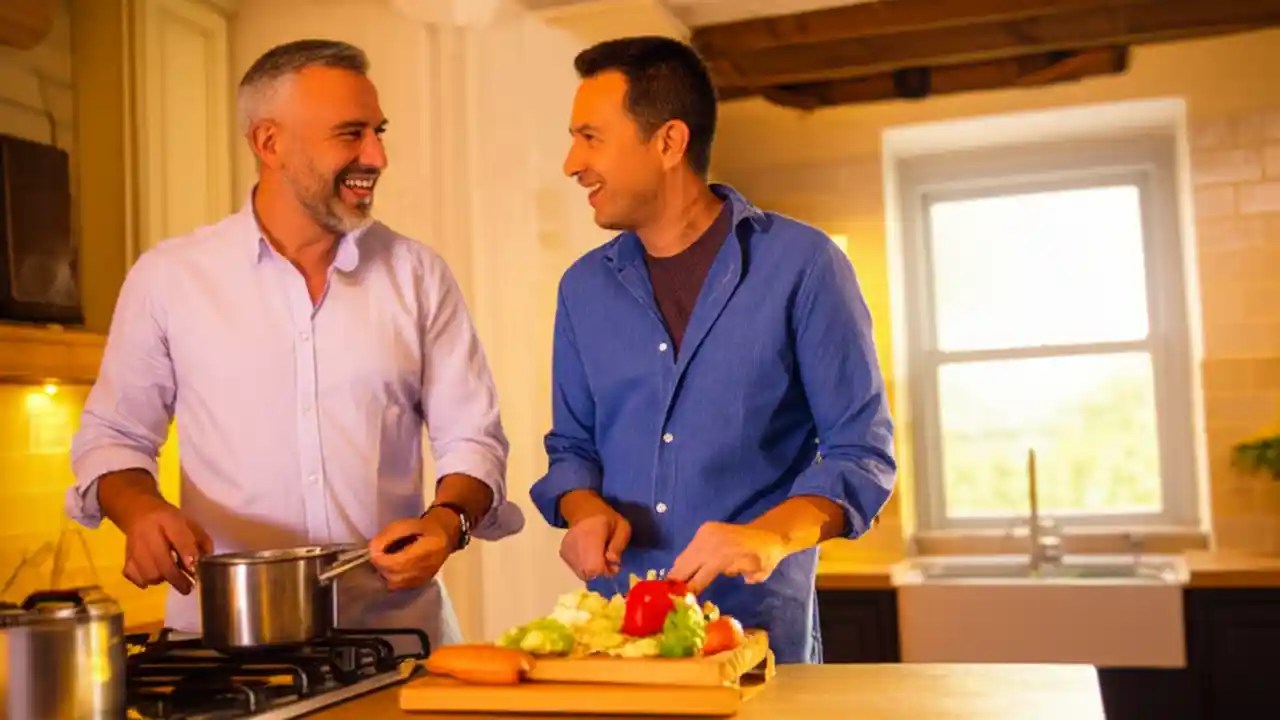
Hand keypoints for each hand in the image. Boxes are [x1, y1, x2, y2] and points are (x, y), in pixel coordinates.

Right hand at [119, 497, 212, 595]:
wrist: (139, 512)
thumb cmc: (169, 520)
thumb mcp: (189, 522)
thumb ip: (200, 540)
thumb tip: (207, 558)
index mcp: (168, 519)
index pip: (179, 537)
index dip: (188, 554)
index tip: (195, 569)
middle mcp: (148, 533)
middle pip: (162, 562)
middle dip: (177, 578)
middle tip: (189, 587)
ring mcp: (135, 547)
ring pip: (149, 573)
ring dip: (163, 579)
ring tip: (172, 576)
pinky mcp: (126, 557)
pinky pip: (135, 576)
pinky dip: (145, 581)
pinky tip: (154, 576)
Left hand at [368, 514, 452, 590]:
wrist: (444, 536)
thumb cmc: (423, 528)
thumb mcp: (405, 524)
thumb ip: (387, 536)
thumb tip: (371, 551)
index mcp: (427, 549)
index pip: (398, 562)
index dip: (381, 559)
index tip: (373, 551)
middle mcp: (427, 568)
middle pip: (395, 576)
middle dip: (381, 567)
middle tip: (378, 556)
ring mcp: (425, 578)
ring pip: (396, 584)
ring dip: (385, 574)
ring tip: (385, 561)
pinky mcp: (421, 583)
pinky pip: (400, 586)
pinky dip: (392, 578)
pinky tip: (392, 568)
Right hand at [559, 500, 630, 581]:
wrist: (583, 510)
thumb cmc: (606, 518)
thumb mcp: (622, 527)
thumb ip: (619, 544)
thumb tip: (612, 560)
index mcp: (591, 536)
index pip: (594, 567)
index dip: (605, 571)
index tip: (614, 565)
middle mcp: (575, 546)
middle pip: (588, 573)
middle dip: (601, 572)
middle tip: (608, 562)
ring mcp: (567, 551)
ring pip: (582, 573)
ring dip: (594, 570)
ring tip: (600, 557)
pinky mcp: (563, 554)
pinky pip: (577, 569)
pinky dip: (586, 567)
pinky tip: (591, 556)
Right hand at [669, 522, 786, 593]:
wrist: (768, 533)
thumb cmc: (765, 559)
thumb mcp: (756, 575)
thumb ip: (733, 583)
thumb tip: (720, 588)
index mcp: (722, 556)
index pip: (697, 579)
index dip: (687, 592)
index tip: (678, 605)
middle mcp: (708, 543)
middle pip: (683, 567)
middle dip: (675, 583)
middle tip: (668, 598)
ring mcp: (704, 533)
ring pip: (682, 557)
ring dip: (677, 573)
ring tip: (672, 588)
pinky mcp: (704, 529)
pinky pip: (688, 549)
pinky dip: (685, 562)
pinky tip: (684, 574)